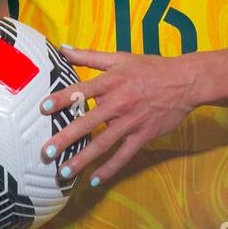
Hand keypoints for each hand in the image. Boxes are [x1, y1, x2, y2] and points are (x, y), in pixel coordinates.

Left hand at [39, 46, 201, 187]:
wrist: (184, 81)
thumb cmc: (150, 68)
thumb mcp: (119, 58)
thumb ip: (89, 56)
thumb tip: (62, 48)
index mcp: (111, 82)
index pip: (81, 90)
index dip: (62, 98)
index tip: (43, 108)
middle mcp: (118, 103)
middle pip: (88, 122)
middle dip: (66, 138)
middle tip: (46, 152)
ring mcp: (131, 122)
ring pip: (103, 143)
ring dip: (83, 159)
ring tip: (65, 172)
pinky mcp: (143, 136)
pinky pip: (123, 155)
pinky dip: (109, 169)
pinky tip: (94, 181)